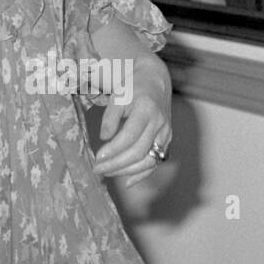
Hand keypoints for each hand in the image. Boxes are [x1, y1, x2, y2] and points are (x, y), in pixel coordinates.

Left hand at [92, 53, 172, 187]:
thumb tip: (104, 138)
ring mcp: (166, 135)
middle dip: (116, 164)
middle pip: (138, 152)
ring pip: (148, 160)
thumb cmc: (133, 88)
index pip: (130, 136)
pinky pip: (155, 162)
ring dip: (126, 171)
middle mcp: (160, 125)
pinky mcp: (167, 141)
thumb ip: (110, 116)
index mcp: (147, 110)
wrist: (156, 81)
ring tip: (106, 173)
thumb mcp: (118, 95)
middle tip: (97, 169)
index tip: (97, 157)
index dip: (113, 150)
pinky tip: (127, 182)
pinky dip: (142, 174)